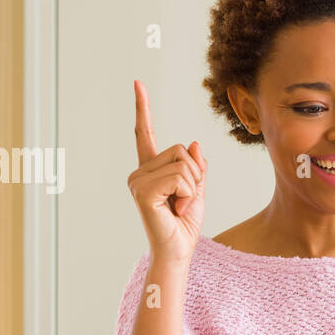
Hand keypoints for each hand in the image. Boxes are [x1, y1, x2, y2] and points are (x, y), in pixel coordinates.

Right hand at [128, 79, 206, 263]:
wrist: (178, 250)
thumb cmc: (185, 223)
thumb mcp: (197, 190)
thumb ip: (196, 166)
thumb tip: (194, 143)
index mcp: (151, 169)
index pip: (145, 133)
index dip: (143, 108)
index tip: (137, 83)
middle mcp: (139, 172)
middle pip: (181, 149)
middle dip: (194, 175)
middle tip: (184, 200)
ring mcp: (137, 181)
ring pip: (183, 164)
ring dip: (192, 188)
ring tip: (179, 207)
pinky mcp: (142, 192)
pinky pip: (180, 178)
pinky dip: (188, 195)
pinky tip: (176, 210)